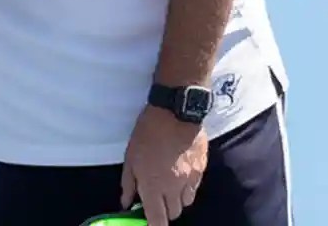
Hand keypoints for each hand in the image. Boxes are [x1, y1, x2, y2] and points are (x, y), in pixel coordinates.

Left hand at [120, 105, 207, 224]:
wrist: (175, 113)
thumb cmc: (147, 133)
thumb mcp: (130, 157)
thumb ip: (128, 183)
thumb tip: (126, 203)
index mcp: (154, 186)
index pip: (157, 219)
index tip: (151, 225)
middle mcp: (174, 188)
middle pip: (174, 214)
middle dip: (165, 211)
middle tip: (157, 198)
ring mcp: (190, 180)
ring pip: (186, 203)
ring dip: (177, 200)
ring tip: (169, 185)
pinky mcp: (202, 170)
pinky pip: (195, 188)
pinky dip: (187, 188)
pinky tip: (180, 174)